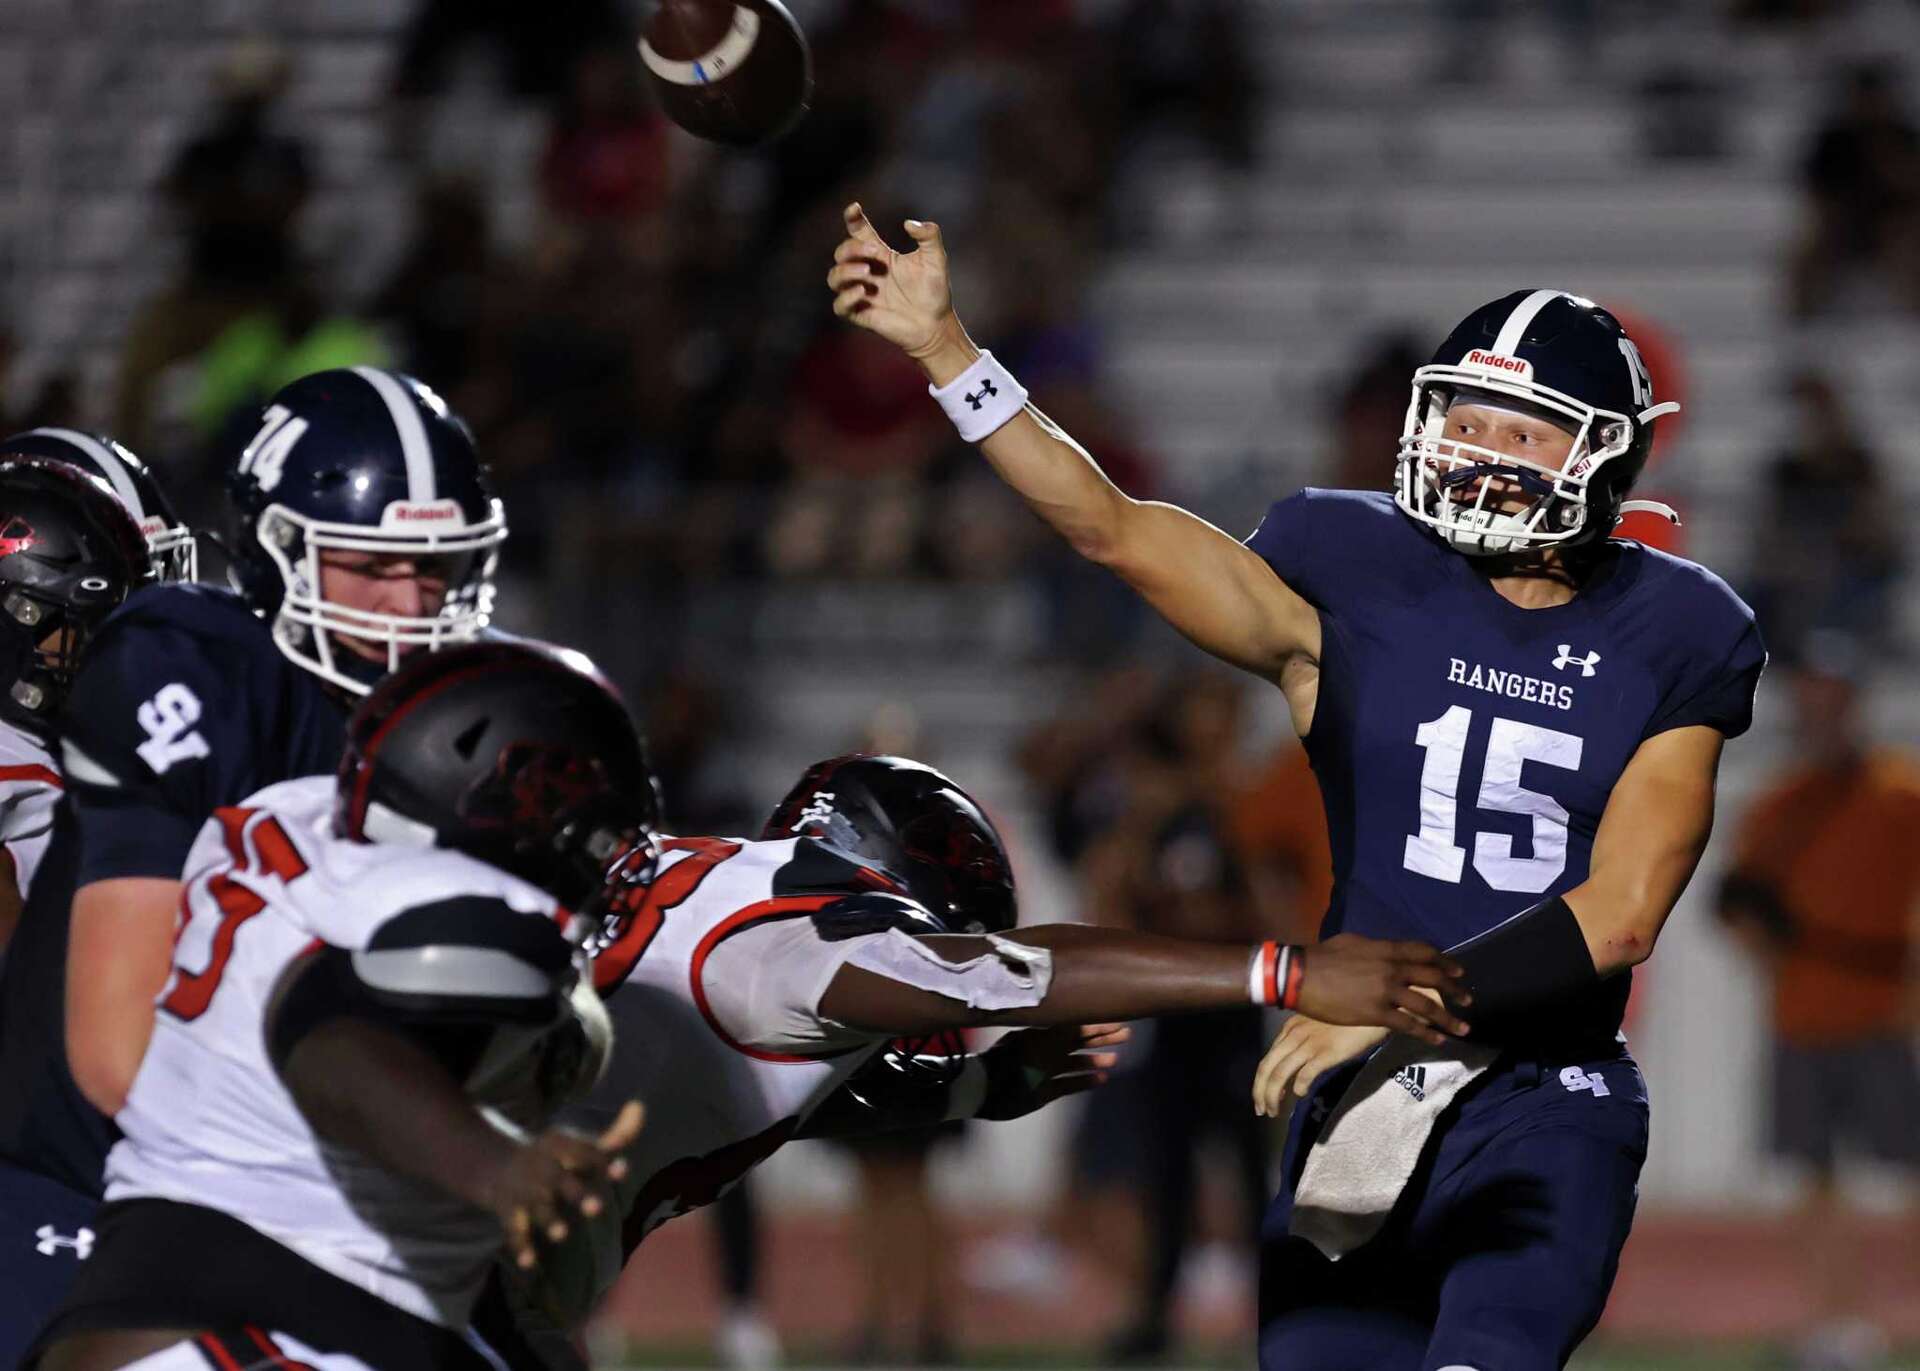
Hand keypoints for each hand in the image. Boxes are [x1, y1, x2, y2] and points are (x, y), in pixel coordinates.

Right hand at [483, 1100, 642, 1270]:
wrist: (494, 1164)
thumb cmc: (553, 1157)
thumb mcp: (578, 1143)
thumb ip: (614, 1134)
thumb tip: (640, 1106)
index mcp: (561, 1147)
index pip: (584, 1154)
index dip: (603, 1163)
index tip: (622, 1171)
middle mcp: (543, 1168)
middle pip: (561, 1181)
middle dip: (578, 1194)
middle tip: (597, 1208)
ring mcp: (525, 1191)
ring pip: (538, 1209)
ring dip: (549, 1221)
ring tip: (562, 1235)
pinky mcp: (510, 1212)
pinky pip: (514, 1231)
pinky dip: (521, 1247)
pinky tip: (530, 1264)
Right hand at [827, 202, 961, 360]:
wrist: (936, 325)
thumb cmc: (935, 291)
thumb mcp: (936, 259)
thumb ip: (929, 235)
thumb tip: (908, 223)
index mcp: (880, 256)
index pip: (858, 232)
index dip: (852, 218)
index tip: (855, 208)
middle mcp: (867, 272)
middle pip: (841, 253)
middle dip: (852, 248)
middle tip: (874, 252)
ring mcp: (862, 294)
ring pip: (834, 278)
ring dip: (846, 271)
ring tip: (867, 272)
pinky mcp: (861, 315)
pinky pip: (839, 306)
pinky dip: (846, 297)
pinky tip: (863, 292)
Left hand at [977, 1022, 1129, 1120]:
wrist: (985, 1089)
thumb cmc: (1012, 1063)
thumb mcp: (1038, 1044)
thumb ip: (1060, 1031)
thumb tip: (1079, 1013)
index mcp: (1044, 1036)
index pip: (1075, 1025)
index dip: (1095, 1022)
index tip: (1116, 1017)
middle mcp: (1047, 1050)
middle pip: (1078, 1041)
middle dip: (1100, 1037)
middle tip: (1126, 1034)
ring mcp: (1046, 1070)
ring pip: (1075, 1062)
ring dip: (1095, 1059)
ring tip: (1116, 1058)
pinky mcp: (1044, 1090)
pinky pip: (1068, 1084)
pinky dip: (1084, 1081)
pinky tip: (1102, 1079)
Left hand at [1252, 1016, 1383, 1117]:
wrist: (1370, 1008)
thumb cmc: (1346, 1017)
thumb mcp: (1315, 1024)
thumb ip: (1302, 1041)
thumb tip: (1293, 1066)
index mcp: (1290, 1027)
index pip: (1267, 1058)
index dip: (1261, 1081)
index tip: (1262, 1096)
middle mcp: (1294, 1035)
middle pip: (1267, 1068)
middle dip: (1260, 1092)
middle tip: (1262, 1110)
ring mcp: (1310, 1043)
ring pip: (1280, 1074)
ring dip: (1273, 1096)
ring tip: (1274, 1111)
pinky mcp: (1327, 1052)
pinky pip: (1305, 1074)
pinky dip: (1299, 1087)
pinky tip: (1301, 1094)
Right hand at [1294, 934, 1469, 1043]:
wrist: (1300, 975)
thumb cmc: (1322, 956)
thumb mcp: (1353, 942)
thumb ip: (1376, 948)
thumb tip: (1388, 952)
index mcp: (1386, 949)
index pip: (1424, 952)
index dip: (1445, 962)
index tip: (1459, 971)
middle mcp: (1392, 969)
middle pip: (1433, 977)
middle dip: (1455, 989)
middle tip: (1468, 1000)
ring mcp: (1386, 992)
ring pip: (1427, 1005)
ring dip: (1449, 1018)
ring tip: (1463, 1028)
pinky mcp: (1376, 1013)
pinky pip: (1408, 1025)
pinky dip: (1427, 1034)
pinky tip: (1438, 1040)